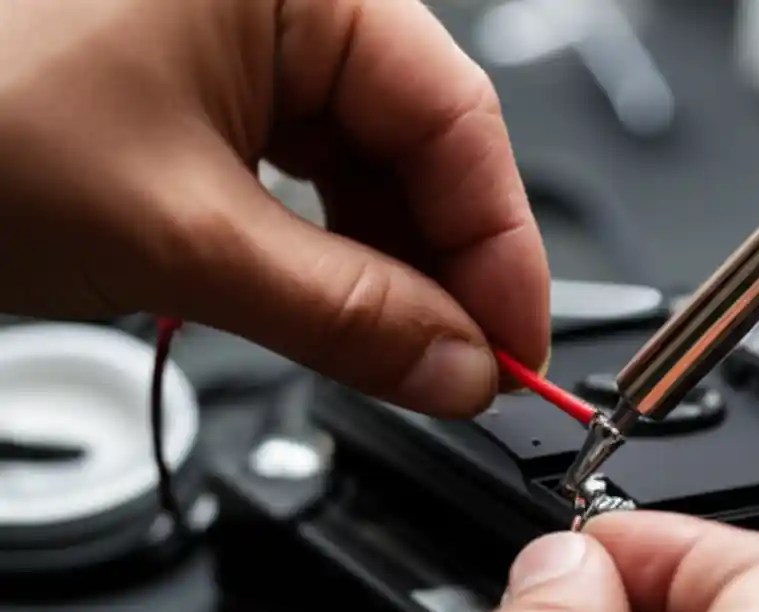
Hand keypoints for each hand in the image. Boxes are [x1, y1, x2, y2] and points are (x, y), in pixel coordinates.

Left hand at [0, 0, 548, 417]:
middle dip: (447, 267)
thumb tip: (460, 366)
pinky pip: (305, 171)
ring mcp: (240, 32)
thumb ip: (348, 315)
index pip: (456, 118)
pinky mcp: (202, 83)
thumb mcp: (180, 237)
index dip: (501, 248)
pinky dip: (330, 247)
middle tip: (465, 368)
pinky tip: (342, 304)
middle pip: (420, 142)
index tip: (516, 348)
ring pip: (365, 163)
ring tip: (402, 350)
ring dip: (392, 266)